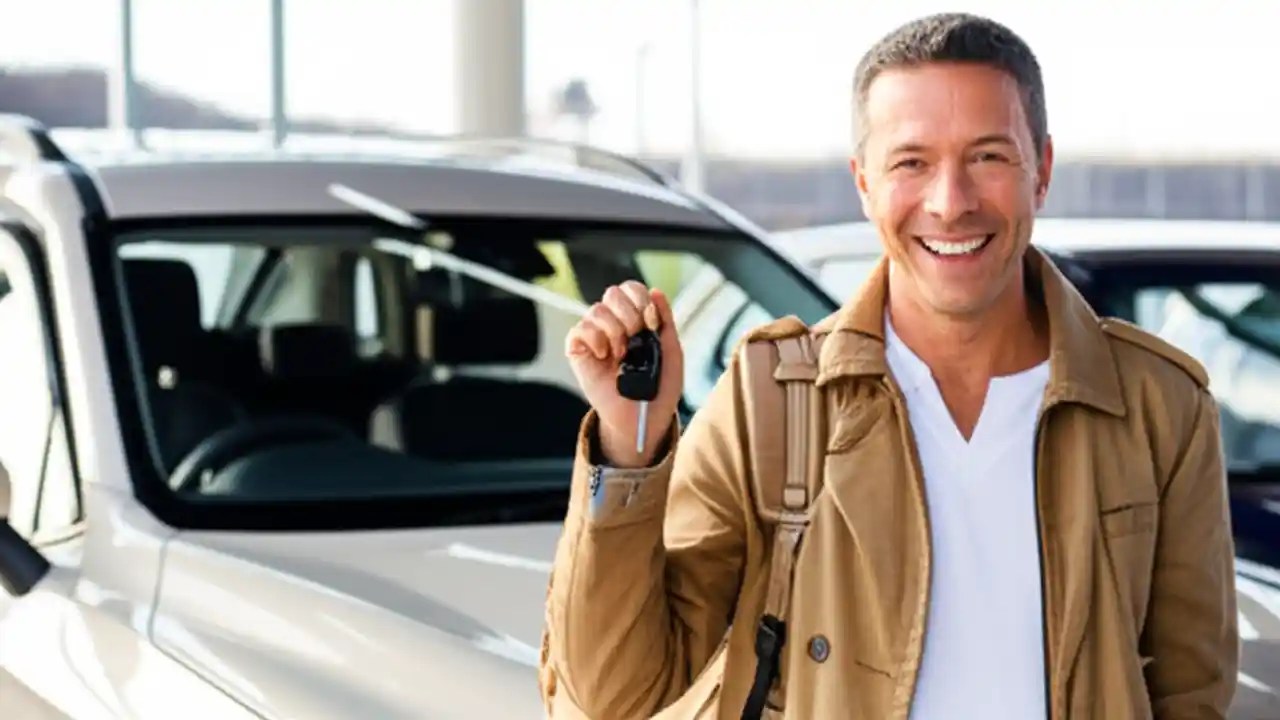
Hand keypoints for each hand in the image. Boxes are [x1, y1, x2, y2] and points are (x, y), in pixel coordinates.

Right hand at [565, 281, 683, 466]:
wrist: (644, 417)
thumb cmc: (659, 387)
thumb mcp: (670, 351)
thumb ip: (665, 320)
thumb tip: (656, 292)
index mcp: (635, 320)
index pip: (632, 289)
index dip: (640, 299)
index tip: (650, 322)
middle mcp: (613, 324)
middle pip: (613, 293)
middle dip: (629, 314)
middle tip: (636, 339)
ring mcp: (595, 336)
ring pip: (596, 310)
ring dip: (615, 331)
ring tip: (622, 355)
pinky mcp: (578, 350)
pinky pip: (580, 329)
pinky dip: (596, 339)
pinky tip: (605, 357)